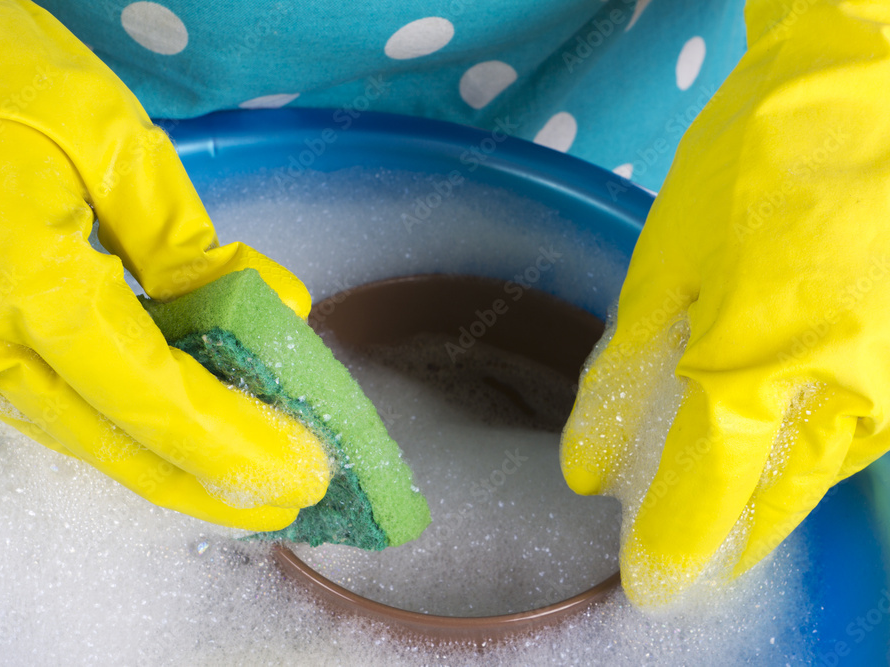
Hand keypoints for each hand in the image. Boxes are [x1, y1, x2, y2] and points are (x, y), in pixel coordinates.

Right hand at [0, 0, 328, 529]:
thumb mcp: (104, 135)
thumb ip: (187, 241)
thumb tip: (275, 307)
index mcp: (26, 285)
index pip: (156, 398)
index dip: (235, 444)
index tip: (305, 470)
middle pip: (117, 447)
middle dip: (210, 483)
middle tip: (288, 500)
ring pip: (82, 436)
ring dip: (169, 463)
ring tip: (247, 473)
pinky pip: (53, 402)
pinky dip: (123, 422)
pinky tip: (175, 422)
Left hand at [561, 0, 889, 605]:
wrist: (864, 81)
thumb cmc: (754, 162)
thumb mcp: (665, 265)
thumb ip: (625, 371)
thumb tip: (587, 462)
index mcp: (763, 364)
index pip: (708, 490)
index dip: (674, 543)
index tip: (645, 581)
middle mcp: (843, 389)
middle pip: (776, 499)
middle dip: (727, 540)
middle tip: (685, 561)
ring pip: (824, 472)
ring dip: (772, 504)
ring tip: (728, 520)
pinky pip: (860, 431)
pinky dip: (815, 456)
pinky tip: (787, 457)